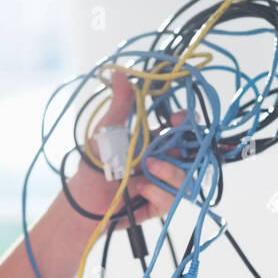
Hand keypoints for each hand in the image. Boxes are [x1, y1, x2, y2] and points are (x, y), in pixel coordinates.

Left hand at [66, 69, 188, 224]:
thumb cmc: (94, 166)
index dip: (188, 123)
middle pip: (192, 153)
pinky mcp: (162, 204)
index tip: (179, 120)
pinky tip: (141, 190)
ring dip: (169, 173)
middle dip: (183, 151)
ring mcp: (165, 183)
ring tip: (146, 171)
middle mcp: (165, 160)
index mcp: (155, 140)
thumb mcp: (107, 133)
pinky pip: (174, 198)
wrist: (85, 203)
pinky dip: (158, 193)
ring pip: (187, 178)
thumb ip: (119, 106)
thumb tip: (118, 73)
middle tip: (163, 151)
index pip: (183, 128)